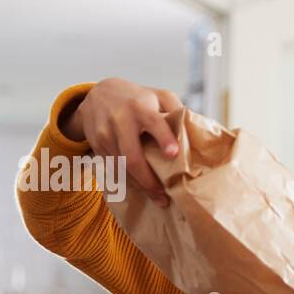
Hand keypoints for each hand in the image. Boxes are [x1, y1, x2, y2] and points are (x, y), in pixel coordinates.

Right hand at [61, 78, 182, 203]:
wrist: (97, 95)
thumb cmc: (137, 98)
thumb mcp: (158, 95)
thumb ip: (176, 109)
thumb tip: (197, 131)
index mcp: (140, 107)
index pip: (154, 122)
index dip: (164, 138)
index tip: (173, 154)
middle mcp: (120, 120)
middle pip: (132, 157)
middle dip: (149, 180)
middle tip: (165, 195)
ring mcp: (105, 134)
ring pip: (122, 168)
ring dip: (140, 186)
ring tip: (158, 198)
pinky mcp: (97, 145)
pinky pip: (113, 169)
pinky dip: (128, 181)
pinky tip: (141, 189)